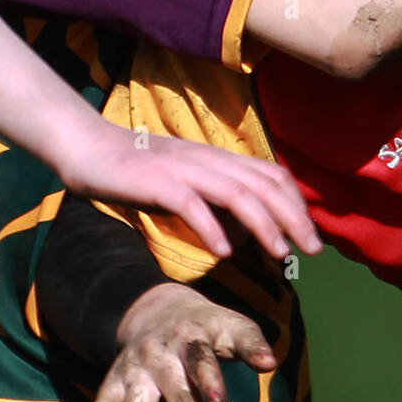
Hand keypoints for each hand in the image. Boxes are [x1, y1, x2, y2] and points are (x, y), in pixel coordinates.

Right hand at [56, 124, 321, 262]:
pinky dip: (211, 227)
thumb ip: (216, 200)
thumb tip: (245, 233)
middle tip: (313, 250)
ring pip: (236, 193)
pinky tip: (225, 252)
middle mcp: (209, 159)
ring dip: (263, 224)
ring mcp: (184, 168)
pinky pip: (190, 204)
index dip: (297, 204)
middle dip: (293, 218)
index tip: (311, 235)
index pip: (272, 175)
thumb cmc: (140, 172)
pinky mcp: (156, 180)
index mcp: (219, 159)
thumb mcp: (187, 182)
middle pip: (263, 185)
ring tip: (280, 254)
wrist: (89, 148)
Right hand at [87, 283, 275, 401]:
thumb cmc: (206, 326)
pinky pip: (104, 398)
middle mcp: (162, 351)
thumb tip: (271, 363)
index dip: (210, 380)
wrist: (157, 307)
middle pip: (178, 391)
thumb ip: (251, 343)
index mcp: (193, 336)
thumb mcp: (230, 325)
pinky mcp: (116, 376)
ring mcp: (137, 365)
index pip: (202, 359)